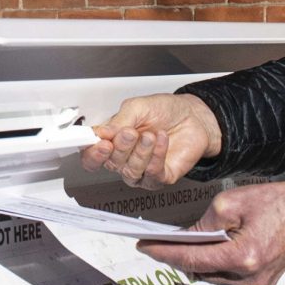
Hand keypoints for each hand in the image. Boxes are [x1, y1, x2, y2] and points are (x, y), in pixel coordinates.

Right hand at [84, 94, 223, 186]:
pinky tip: (161, 140)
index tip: (102, 143)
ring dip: (141, 152)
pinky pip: (152, 174)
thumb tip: (102, 133)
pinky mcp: (160, 177)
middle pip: (111, 164)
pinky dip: (157, 156)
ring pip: (130, 172)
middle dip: (121, 147)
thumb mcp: (137, 107)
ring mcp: (141, 170)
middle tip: (131, 132)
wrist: (194, 116)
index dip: (92, 154)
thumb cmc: (165, 111)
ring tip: (150, 134)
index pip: (91, 157)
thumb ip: (118, 120)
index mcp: (112, 141)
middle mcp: (124, 158)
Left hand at [140, 179, 284, 284]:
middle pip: (199, 271)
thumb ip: (204, 222)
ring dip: (197, 261)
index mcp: (243, 257)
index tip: (143, 246)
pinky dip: (214, 265)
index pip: (192, 258)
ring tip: (180, 243)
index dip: (164, 252)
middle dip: (178, 256)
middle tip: (158, 241)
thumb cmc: (277, 203)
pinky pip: (226, 278)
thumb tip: (186, 237)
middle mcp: (250, 280)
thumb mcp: (232, 201)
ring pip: (211, 277)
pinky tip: (208, 249)